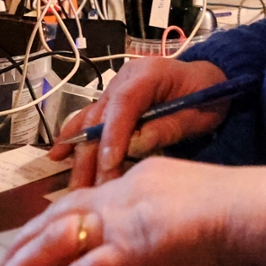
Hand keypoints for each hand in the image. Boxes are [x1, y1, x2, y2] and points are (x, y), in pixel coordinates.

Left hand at [0, 157, 265, 265]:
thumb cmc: (252, 219)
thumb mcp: (198, 211)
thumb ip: (167, 224)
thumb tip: (156, 251)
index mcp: (145, 180)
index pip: (86, 198)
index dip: (50, 222)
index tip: (29, 241)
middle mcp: (128, 192)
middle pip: (58, 216)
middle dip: (21, 246)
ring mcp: (129, 219)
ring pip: (57, 240)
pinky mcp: (136, 250)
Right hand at [48, 55, 230, 187]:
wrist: (209, 81)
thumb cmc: (208, 96)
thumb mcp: (196, 114)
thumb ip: (165, 128)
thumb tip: (134, 147)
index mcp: (148, 75)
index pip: (125, 103)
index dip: (114, 134)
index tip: (109, 164)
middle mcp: (124, 79)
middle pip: (100, 117)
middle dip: (92, 156)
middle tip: (89, 190)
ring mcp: (113, 90)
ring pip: (88, 122)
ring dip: (80, 155)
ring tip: (74, 186)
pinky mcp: (110, 103)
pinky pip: (87, 119)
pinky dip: (72, 138)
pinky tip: (56, 156)